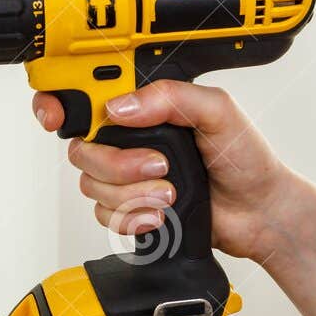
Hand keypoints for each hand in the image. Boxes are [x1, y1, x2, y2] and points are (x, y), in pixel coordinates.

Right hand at [33, 81, 295, 260]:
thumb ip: (172, 97)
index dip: (59, 104)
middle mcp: (131, 139)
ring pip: (92, 185)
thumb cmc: (244, 158)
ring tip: (170, 195)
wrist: (259, 211)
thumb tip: (120, 105)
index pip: (88, 97)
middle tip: (160, 167)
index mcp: (146, 106)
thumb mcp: (217, 111)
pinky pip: (105, 215)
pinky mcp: (133, 208)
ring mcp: (129, 175)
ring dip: (132, 195)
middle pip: (82, 149)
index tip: (56, 116)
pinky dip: (132, 218)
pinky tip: (160, 215)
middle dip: (117, 165)